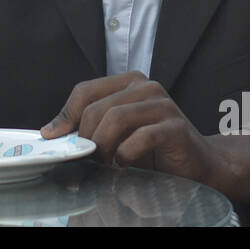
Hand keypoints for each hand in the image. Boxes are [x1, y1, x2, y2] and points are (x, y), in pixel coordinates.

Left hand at [41, 72, 249, 205]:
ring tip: (104, 164)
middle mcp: (146, 87)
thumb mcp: (116, 134)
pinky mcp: (176, 125)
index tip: (52, 137)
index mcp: (128, 83)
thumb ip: (90, 128)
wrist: (199, 164)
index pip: (85, 91)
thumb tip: (50, 134)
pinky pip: (141, 136)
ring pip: (115, 118)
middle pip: (96, 108)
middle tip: (87, 161)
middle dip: (86, 138)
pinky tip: (123, 165)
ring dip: (103, 147)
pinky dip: (126, 153)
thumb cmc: (152, 150)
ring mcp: (163, 104)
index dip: (65, 115)